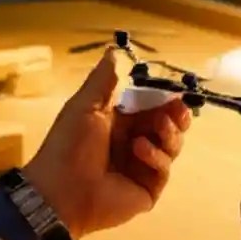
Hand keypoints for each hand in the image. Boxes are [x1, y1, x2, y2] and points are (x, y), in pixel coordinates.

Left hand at [23, 49, 191, 239]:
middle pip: (168, 125)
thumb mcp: (85, 106)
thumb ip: (104, 80)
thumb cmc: (70, 145)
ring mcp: (143, 167)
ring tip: (159, 127)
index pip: (151, 106)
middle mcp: (134, 143)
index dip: (165, 98)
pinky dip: (156, 156)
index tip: (177, 91)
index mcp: (119, 122)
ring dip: (169, 133)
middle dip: (176, 116)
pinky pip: (164, 169)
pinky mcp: (148, 189)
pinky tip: (140, 150)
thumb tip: (114, 49)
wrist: (61, 191)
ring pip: (172, 145)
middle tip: (179, 110)